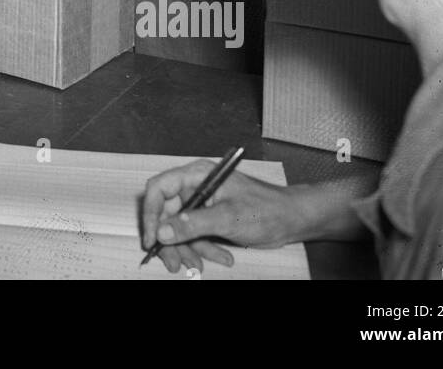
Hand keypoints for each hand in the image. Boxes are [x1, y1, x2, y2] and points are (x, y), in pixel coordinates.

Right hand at [140, 158, 299, 273]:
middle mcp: (195, 187)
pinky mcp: (211, 218)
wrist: (291, 220)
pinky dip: (204, 249)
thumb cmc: (265, 210)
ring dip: (188, 249)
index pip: (159, 189)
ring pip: (181, 228)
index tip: (152, 238)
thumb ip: (193, 224)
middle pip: (167, 213)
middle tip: (173, 263)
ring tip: (198, 266)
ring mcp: (203, 203)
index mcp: (196, 175)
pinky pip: (197, 235)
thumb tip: (161, 232)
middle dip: (171, 240)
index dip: (151, 213)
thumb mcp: (227, 218)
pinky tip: (221, 258)